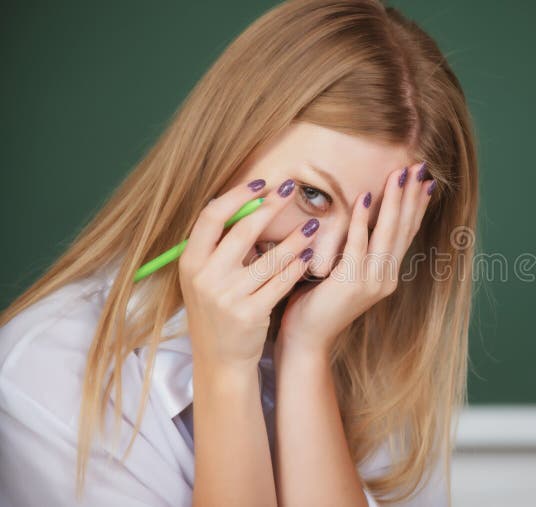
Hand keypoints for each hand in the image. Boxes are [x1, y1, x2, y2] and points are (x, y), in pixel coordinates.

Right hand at [178, 177, 317, 372]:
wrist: (219, 358)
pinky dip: (297, 267)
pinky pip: (281, 282)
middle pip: (243, 230)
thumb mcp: (204, 278)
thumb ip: (219, 247)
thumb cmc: (217, 310)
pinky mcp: (250, 314)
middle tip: (291, 190)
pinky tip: (309, 256)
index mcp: (191, 262)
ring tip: (311, 225)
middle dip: (271, 206)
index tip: (261, 184)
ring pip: (270, 257)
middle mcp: (206, 277)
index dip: (238, 196)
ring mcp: (228, 297)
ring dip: (294, 238)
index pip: (211, 216)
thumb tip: (249, 204)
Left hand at [276, 161, 434, 359]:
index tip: (424, 180)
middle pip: (403, 228)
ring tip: (399, 174)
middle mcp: (386, 277)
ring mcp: (372, 281)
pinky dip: (362, 218)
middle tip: (417, 166)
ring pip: (388, 233)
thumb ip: (355, 249)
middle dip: (410, 196)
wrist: (307, 340)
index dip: (416, 205)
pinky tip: (364, 196)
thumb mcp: (344, 272)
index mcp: (386, 274)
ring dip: (394, 201)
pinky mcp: (351, 283)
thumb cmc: (317, 303)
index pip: (406, 232)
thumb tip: (359, 218)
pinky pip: (358, 244)